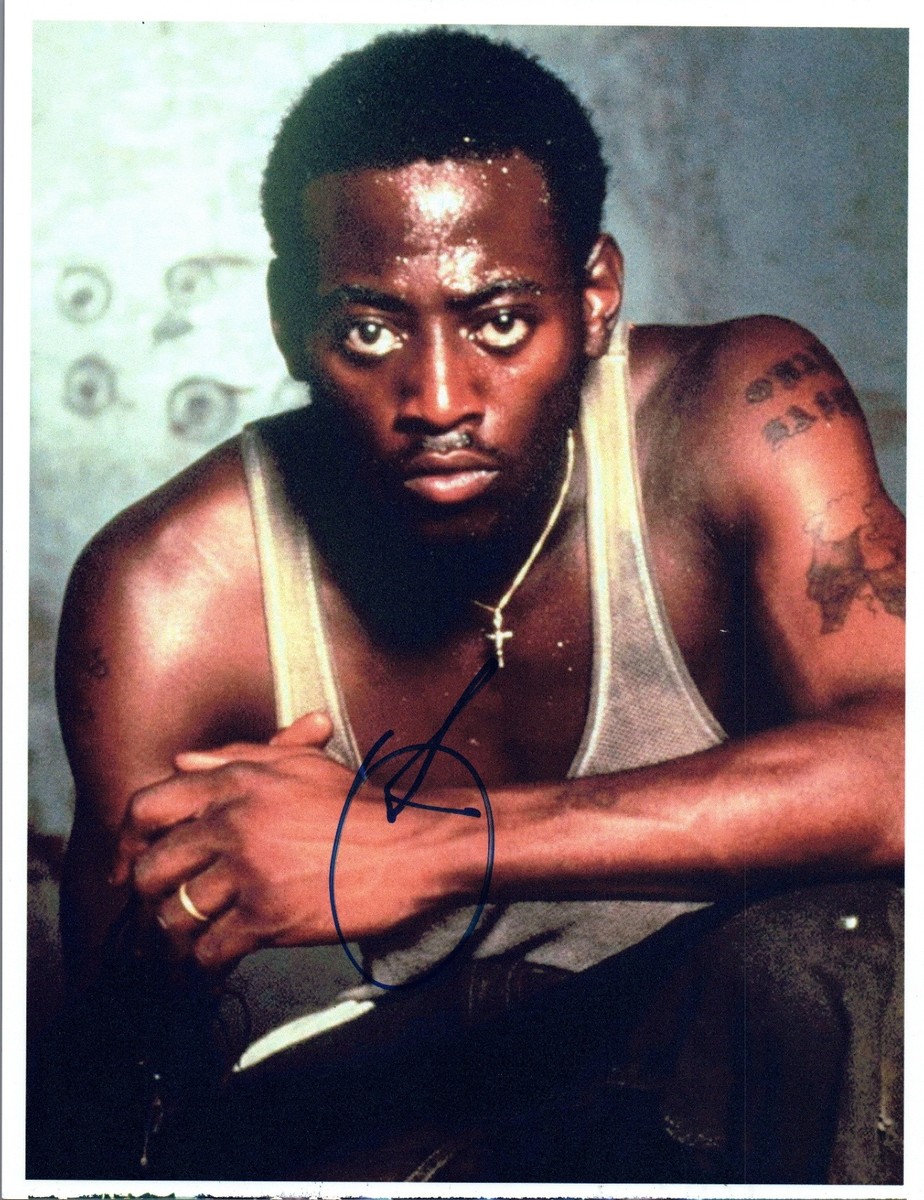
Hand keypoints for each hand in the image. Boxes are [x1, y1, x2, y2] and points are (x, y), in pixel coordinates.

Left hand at [112, 713, 454, 967]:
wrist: (411, 847)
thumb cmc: (361, 807)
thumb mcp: (300, 764)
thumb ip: (236, 757)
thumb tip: (183, 760)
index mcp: (236, 782)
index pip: (149, 806)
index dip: (129, 841)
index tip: (130, 864)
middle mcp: (233, 823)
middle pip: (153, 867)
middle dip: (149, 896)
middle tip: (160, 910)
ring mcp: (248, 871)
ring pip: (175, 914)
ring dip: (177, 934)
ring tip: (188, 941)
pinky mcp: (268, 917)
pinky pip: (210, 949)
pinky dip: (206, 962)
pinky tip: (218, 961)